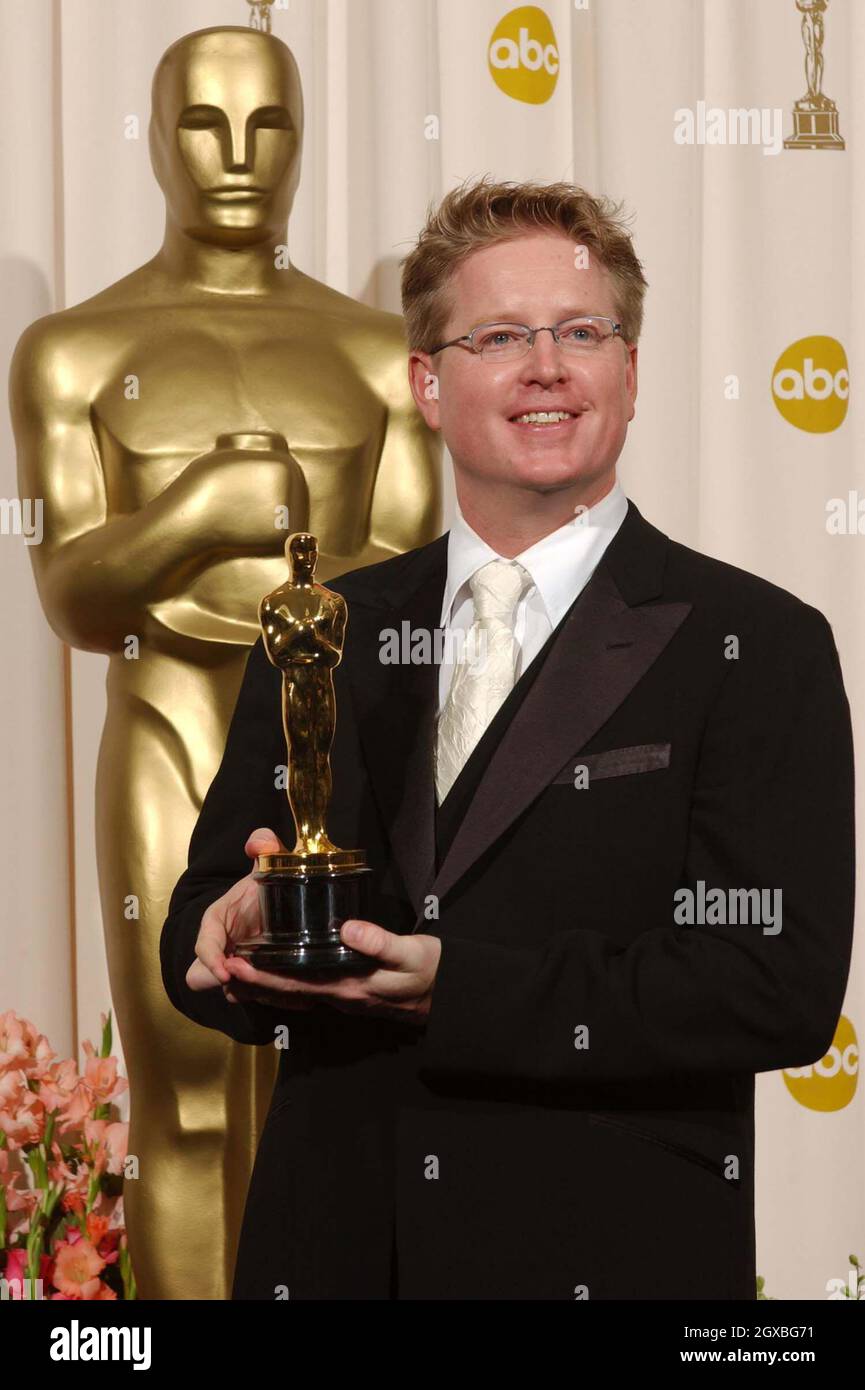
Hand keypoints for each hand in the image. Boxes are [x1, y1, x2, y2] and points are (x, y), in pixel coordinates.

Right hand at [185, 827, 315, 1010]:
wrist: (280, 903)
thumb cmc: (263, 887)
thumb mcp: (266, 865)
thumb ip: (265, 848)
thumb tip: (260, 841)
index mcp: (216, 923)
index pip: (203, 947)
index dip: (210, 961)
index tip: (225, 971)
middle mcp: (221, 949)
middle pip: (209, 980)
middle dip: (230, 984)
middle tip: (256, 982)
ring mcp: (238, 968)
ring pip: (238, 993)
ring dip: (258, 993)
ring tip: (288, 989)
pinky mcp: (257, 981)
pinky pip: (260, 998)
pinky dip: (278, 998)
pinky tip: (302, 994)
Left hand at [222, 919, 442, 1027]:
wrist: (448, 995)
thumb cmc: (431, 972)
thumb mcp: (412, 953)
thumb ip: (381, 942)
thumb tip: (348, 928)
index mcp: (349, 987)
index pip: (296, 984)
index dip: (263, 976)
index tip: (236, 965)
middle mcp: (340, 998)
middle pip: (287, 994)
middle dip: (254, 984)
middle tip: (222, 971)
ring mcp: (344, 998)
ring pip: (295, 996)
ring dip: (265, 989)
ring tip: (236, 978)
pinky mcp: (349, 993)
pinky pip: (308, 993)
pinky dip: (286, 988)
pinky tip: (276, 979)